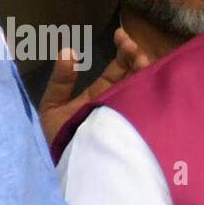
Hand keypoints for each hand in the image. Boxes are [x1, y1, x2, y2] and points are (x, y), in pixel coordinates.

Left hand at [38, 28, 151, 147]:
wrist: (68, 168)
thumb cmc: (60, 139)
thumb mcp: (52, 106)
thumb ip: (60, 80)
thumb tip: (69, 51)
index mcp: (101, 94)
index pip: (117, 69)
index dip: (122, 52)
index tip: (122, 36)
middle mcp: (118, 101)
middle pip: (134, 74)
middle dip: (136, 57)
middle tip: (133, 48)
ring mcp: (129, 114)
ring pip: (143, 88)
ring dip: (143, 71)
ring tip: (141, 60)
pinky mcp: (136, 128)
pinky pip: (148, 109)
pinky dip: (150, 93)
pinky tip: (148, 80)